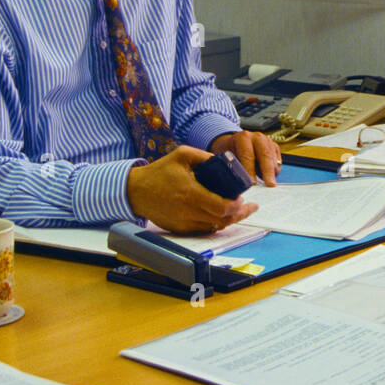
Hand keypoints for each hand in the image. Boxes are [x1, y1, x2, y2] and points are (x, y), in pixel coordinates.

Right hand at [126, 145, 258, 233]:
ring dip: (228, 220)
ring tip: (239, 211)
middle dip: (239, 214)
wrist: (135, 190)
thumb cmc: (158, 172)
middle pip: (221, 220)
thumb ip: (204, 156)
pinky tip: (221, 216)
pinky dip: (214, 223)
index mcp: (190, 193)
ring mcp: (183, 222)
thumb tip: (224, 161)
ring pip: (214, 227)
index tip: (242, 199)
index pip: (221, 207)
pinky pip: (203, 229)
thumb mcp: (181, 155)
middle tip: (249, 207)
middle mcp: (187, 211)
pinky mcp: (179, 228)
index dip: (235, 206)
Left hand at [209, 130, 280, 186]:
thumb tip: (236, 182)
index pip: (248, 155)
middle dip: (268, 172)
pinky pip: (278, 161)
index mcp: (243, 138)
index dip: (250, 170)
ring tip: (267, 183)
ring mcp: (267, 141)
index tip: (252, 183)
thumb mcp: (225, 156)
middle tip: (270, 185)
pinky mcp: (274, 147)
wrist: (233, 142)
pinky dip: (275, 170)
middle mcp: (257, 137)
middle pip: (265, 155)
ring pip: (273, 159)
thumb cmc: (229, 151)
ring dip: (272, 172)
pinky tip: (269, 176)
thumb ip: (231, 166)